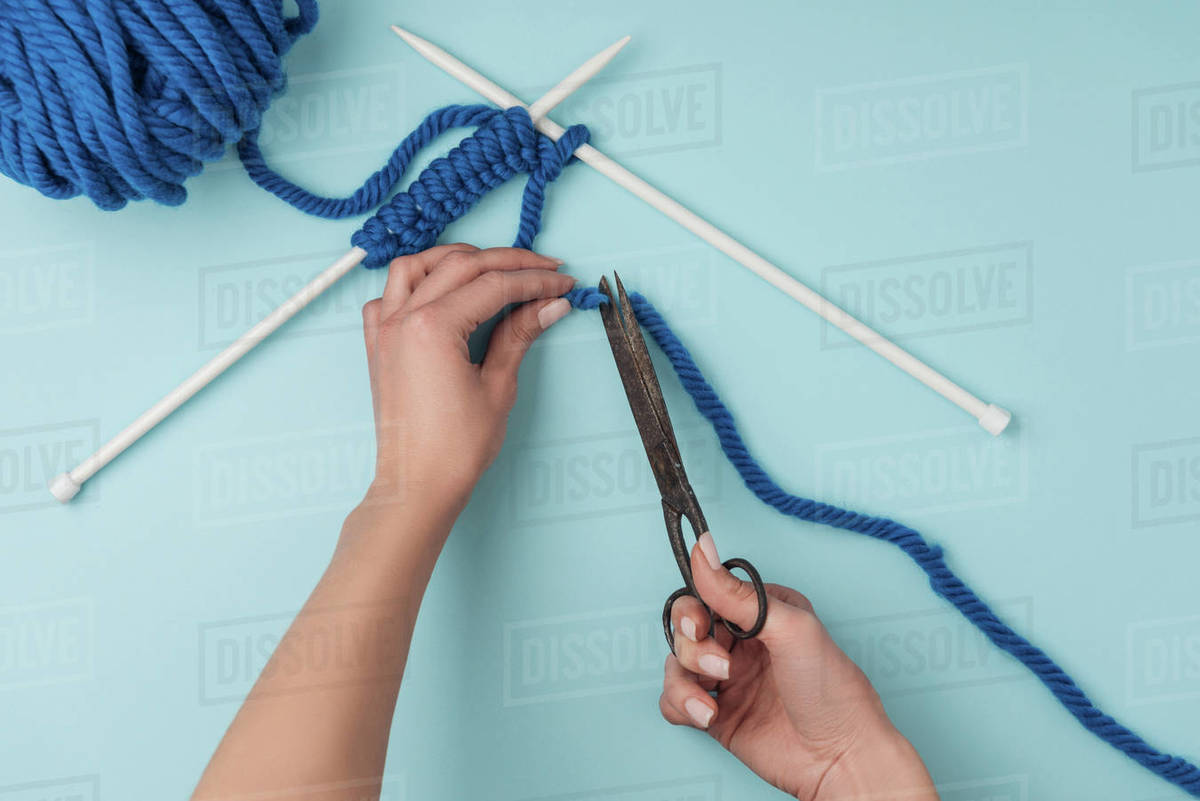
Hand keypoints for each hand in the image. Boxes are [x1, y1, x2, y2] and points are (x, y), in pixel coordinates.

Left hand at [360, 244, 574, 514]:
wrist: (416, 485)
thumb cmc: (455, 448)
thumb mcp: (498, 387)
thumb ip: (519, 335)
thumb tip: (551, 305)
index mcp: (433, 326)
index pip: (494, 284)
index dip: (535, 280)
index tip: (563, 281)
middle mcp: (402, 318)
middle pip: (461, 265)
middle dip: (508, 262)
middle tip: (545, 269)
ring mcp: (384, 329)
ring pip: (416, 266)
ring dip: (456, 259)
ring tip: (492, 267)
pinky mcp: (377, 345)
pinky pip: (388, 294)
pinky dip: (415, 282)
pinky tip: (441, 292)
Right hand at [660, 533, 938, 800]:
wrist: (840, 758)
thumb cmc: (832, 690)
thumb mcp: (789, 626)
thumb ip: (737, 592)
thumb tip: (703, 548)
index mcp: (760, 612)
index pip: (708, 593)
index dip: (695, 607)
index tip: (700, 623)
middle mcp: (741, 642)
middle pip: (686, 627)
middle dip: (691, 645)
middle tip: (716, 663)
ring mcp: (727, 678)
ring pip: (676, 662)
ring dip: (686, 677)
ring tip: (714, 695)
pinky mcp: (716, 713)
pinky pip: (674, 700)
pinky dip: (682, 705)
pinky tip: (708, 715)